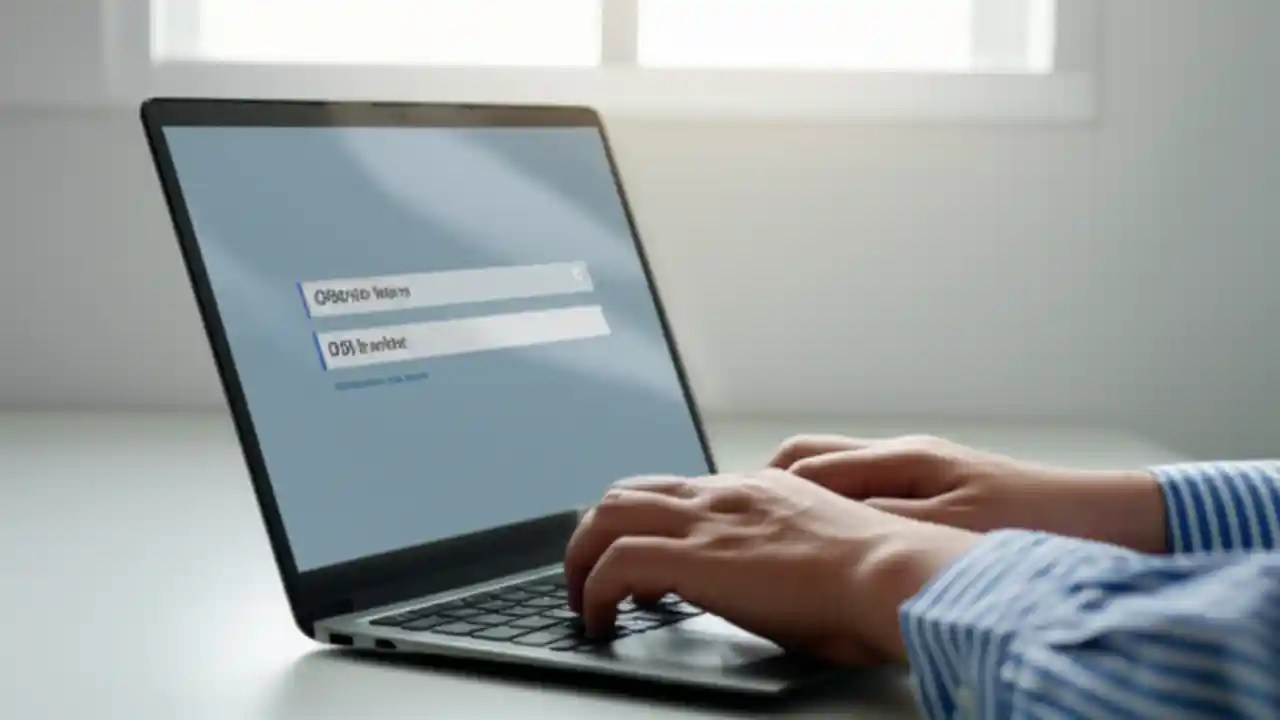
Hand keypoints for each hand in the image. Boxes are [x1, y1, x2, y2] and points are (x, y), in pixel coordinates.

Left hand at [563, 470, 978, 664]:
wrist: (893, 576)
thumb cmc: (878, 580)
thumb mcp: (824, 549)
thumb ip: (787, 550)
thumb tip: (773, 582)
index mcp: (756, 491)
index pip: (675, 489)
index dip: (642, 521)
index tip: (634, 556)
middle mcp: (724, 496)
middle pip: (627, 493)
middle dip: (595, 534)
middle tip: (589, 576)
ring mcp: (708, 522)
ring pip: (608, 516)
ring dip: (582, 559)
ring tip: (583, 601)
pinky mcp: (696, 558)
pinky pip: (616, 563)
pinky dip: (594, 592)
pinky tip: (599, 622)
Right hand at [772, 434, 1167, 553]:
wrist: (1106, 520)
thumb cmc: (1034, 525)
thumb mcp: (946, 533)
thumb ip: (876, 526)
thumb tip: (813, 520)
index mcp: (899, 460)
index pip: (803, 466)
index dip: (757, 492)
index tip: (725, 516)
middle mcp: (902, 455)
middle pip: (808, 457)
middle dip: (764, 485)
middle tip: (735, 519)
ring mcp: (919, 468)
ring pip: (834, 470)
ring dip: (799, 494)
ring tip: (774, 528)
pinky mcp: (937, 486)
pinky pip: (862, 487)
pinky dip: (833, 505)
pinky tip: (835, 536)